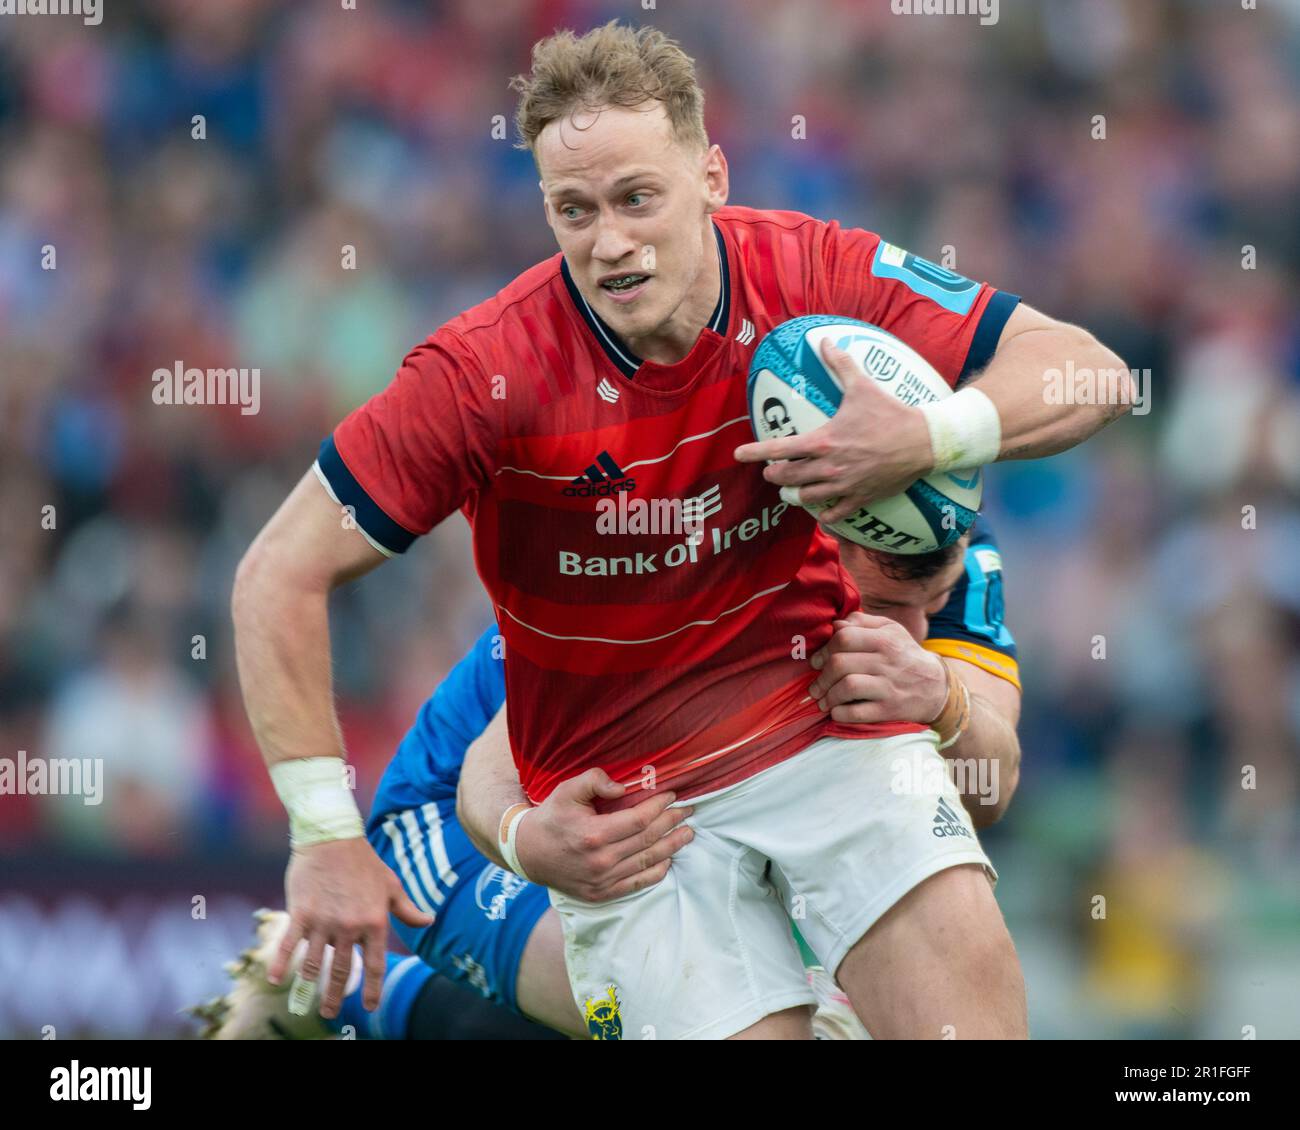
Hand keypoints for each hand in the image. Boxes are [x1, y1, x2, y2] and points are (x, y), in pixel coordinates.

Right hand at [269, 837, 433, 1019]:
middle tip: (332, 1013)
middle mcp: (349, 926)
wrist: (332, 837)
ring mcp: (323, 921)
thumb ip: (407, 909)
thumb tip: (429, 921)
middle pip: (343, 971)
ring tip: (308, 1000)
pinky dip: (280, 964)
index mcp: (374, 921)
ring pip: (314, 964)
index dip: (373, 989)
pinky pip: (288, 945)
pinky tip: (276, 980)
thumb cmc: (364, 862)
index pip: (375, 964)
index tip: (371, 1007)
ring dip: (311, 985)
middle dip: (337, 996)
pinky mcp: (301, 913)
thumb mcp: (391, 885)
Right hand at [515, 769, 693, 902]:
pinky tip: (668, 859)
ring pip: (648, 862)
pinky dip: (657, 872)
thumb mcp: (567, 791)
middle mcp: (601, 861)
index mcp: (594, 834)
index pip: (639, 820)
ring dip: (672, 847)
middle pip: (648, 840)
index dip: (659, 807)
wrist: (529, 853)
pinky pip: (637, 883)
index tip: (672, 796)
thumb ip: (594, 781)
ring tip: (688, 833)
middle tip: (688, 812)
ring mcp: (603, 880)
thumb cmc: (551, 817)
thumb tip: (624, 787)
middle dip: (672, 823)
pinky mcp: (602, 893)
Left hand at [733, 338, 934, 521]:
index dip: (754, 453)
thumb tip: (825, 341)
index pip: (779, 449)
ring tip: (789, 490)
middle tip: (771, 471)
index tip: (738, 456)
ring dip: (793, 494)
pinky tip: (821, 511)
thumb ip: (840, 364)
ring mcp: (844, 485)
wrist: (924, 442)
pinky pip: (835, 513)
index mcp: (824, 441)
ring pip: (806, 498)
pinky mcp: (861, 498)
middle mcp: (829, 467)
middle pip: (787, 477)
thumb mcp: (863, 386)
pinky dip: (825, 514)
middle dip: (774, 474)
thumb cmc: (891, 413)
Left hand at [807, 611, 948, 723]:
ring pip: (846, 687)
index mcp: (884, 639)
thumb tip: (835, 625)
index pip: (844, 638)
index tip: (816, 661)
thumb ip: (862, 622)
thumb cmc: (904, 655)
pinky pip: (856, 713)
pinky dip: (840, 713)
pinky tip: (836, 711)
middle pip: (840, 664)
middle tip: (816, 685)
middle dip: (821, 676)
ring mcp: (888, 687)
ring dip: (828, 696)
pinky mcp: (889, 710)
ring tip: (823, 700)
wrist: (937, 687)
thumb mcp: (890, 630)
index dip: (824, 650)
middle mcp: (886, 662)